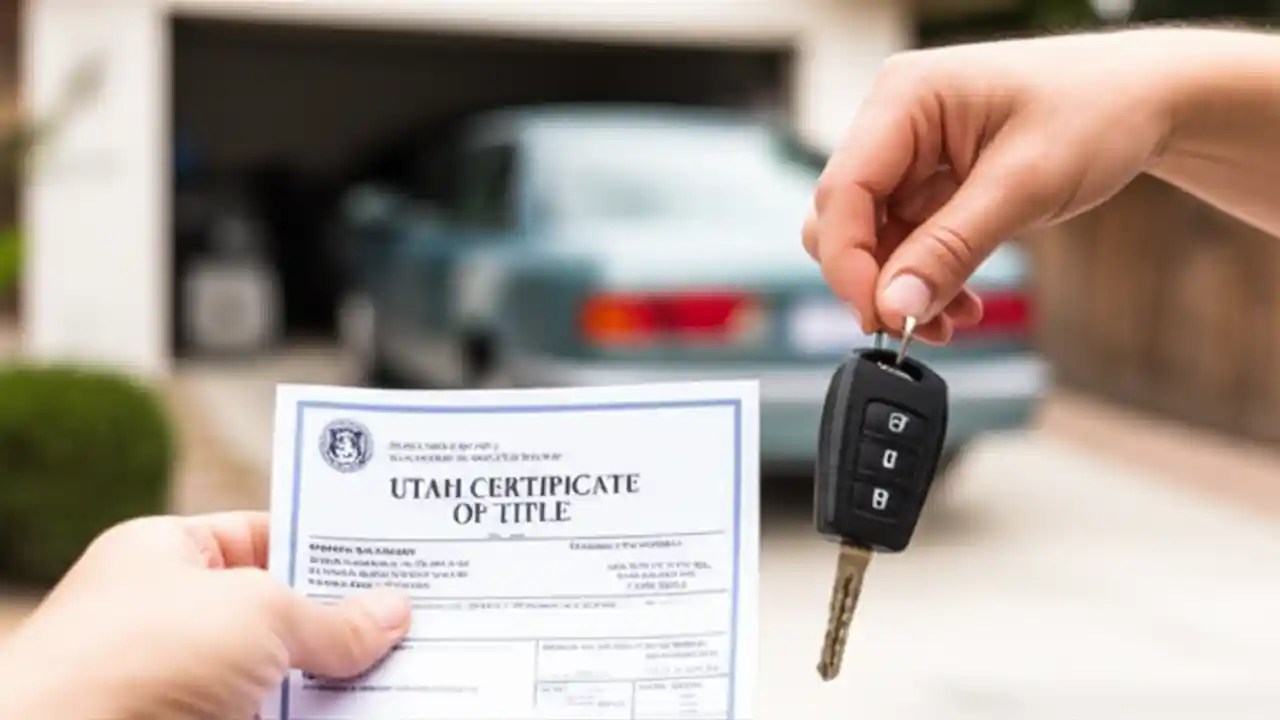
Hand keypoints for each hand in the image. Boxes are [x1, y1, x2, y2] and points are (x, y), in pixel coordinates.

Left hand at [0, 513, 411, 718]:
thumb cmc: (136, 659)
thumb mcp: (256, 614)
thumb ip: (330, 618)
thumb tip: (392, 616)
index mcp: (167, 556)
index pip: (262, 535)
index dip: (328, 543)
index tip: (393, 556)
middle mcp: (171, 618)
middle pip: (281, 612)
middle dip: (346, 620)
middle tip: (422, 617)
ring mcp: (180, 684)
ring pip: (280, 676)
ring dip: (338, 680)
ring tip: (414, 671)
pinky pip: (270, 716)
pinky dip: (315, 717)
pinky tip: (368, 712)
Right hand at [803, 30, 1190, 342]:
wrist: (1147, 98)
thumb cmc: (1098, 110)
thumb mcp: (1023, 186)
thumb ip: (950, 250)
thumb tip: (892, 307)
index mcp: (903, 96)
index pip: (843, 191)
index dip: (849, 263)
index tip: (878, 316)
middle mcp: (894, 120)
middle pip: (845, 219)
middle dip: (875, 280)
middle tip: (915, 327)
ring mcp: (908, 152)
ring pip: (872, 239)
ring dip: (903, 288)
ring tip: (950, 321)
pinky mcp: (928, 181)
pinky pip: (905, 241)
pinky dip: (925, 278)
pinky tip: (957, 302)